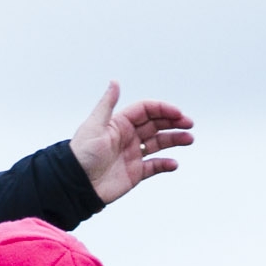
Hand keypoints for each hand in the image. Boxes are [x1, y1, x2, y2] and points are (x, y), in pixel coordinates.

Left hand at [70, 82, 193, 205]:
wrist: (77, 184)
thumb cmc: (82, 154)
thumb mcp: (95, 126)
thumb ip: (107, 104)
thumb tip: (115, 81)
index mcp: (120, 123)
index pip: (146, 111)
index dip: (163, 109)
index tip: (177, 113)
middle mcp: (128, 136)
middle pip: (156, 125)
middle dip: (174, 123)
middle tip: (189, 124)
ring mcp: (133, 154)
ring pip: (159, 144)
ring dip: (175, 140)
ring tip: (189, 139)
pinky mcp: (135, 172)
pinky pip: (154, 166)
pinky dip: (166, 164)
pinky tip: (174, 163)